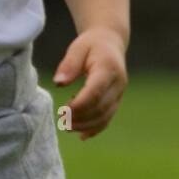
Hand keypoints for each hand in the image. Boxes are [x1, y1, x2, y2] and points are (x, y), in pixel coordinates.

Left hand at [52, 26, 127, 140]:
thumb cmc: (90, 45)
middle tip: (62, 119)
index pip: (95, 92)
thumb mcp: (78, 48)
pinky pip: (108, 118)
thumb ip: (69, 65)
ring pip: (105, 116)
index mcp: (108, 68)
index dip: (79, 104)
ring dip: (86, 125)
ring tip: (67, 126)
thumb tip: (58, 83)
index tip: (63, 110)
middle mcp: (118, 82)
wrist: (110, 42)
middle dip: (81, 117)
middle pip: (101, 107)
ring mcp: (119, 93)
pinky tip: (81, 135)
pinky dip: (95, 129)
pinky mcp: (117, 100)